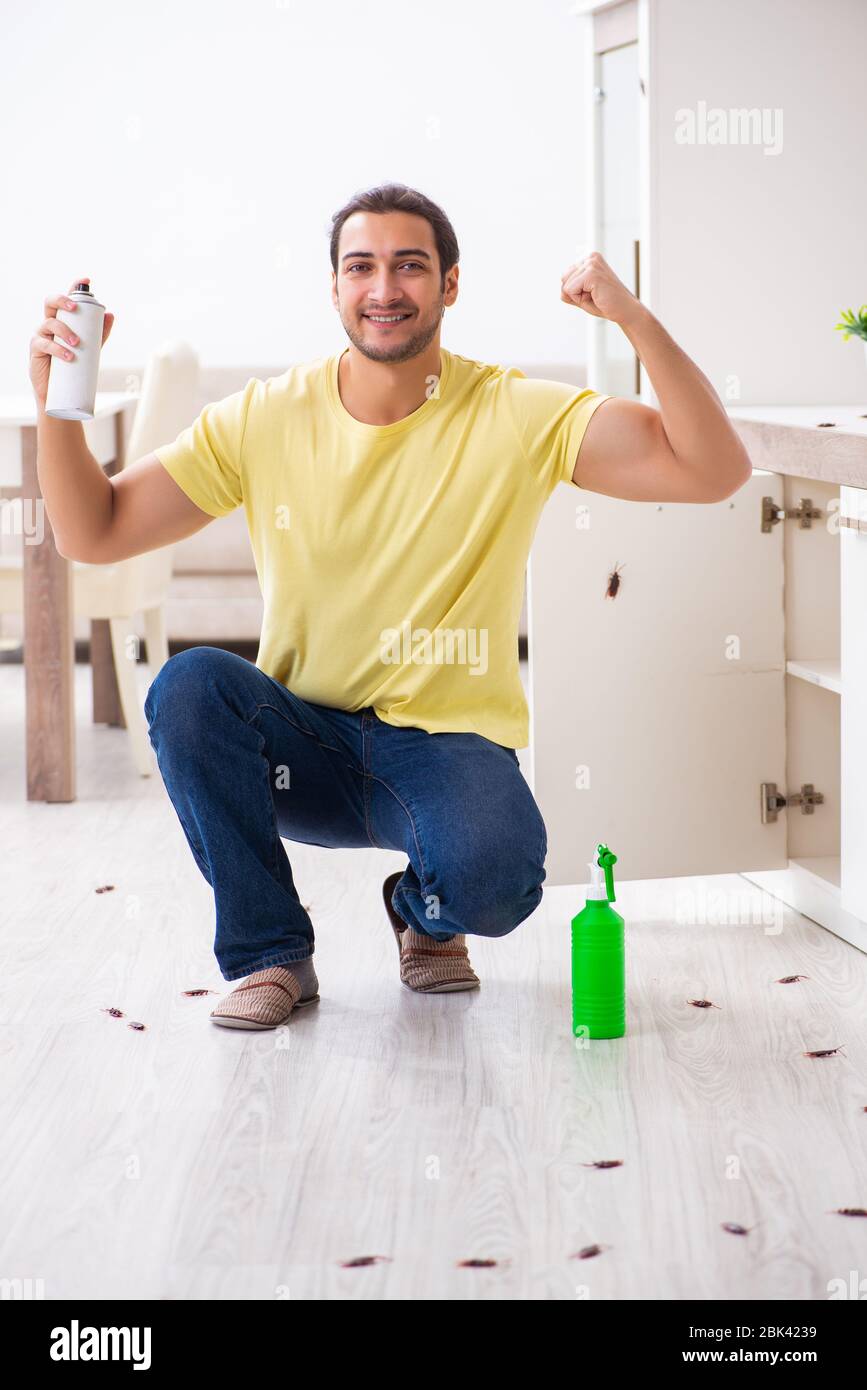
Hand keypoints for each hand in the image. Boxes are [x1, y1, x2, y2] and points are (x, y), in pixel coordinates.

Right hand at [30, 279, 114, 410]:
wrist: (60, 392)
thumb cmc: (74, 366)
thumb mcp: (90, 349)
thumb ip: (99, 334)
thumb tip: (111, 315)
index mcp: (63, 320)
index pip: (67, 299)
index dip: (74, 287)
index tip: (86, 280)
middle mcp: (50, 323)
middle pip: (50, 302)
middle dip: (62, 300)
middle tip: (75, 308)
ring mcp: (41, 335)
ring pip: (49, 323)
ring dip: (64, 331)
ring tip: (77, 344)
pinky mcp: (35, 349)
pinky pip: (44, 344)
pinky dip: (58, 349)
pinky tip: (69, 356)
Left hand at [560, 251, 641, 327]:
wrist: (625, 311)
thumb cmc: (606, 304)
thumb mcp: (582, 296)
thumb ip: (568, 291)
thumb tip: (561, 289)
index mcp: (589, 259)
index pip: (565, 277)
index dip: (576, 291)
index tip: (593, 293)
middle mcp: (590, 257)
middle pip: (563, 279)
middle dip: (575, 293)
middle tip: (595, 295)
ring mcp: (591, 263)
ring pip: (566, 285)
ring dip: (578, 296)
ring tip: (596, 295)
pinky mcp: (591, 273)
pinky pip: (569, 290)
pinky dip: (579, 299)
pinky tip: (596, 296)